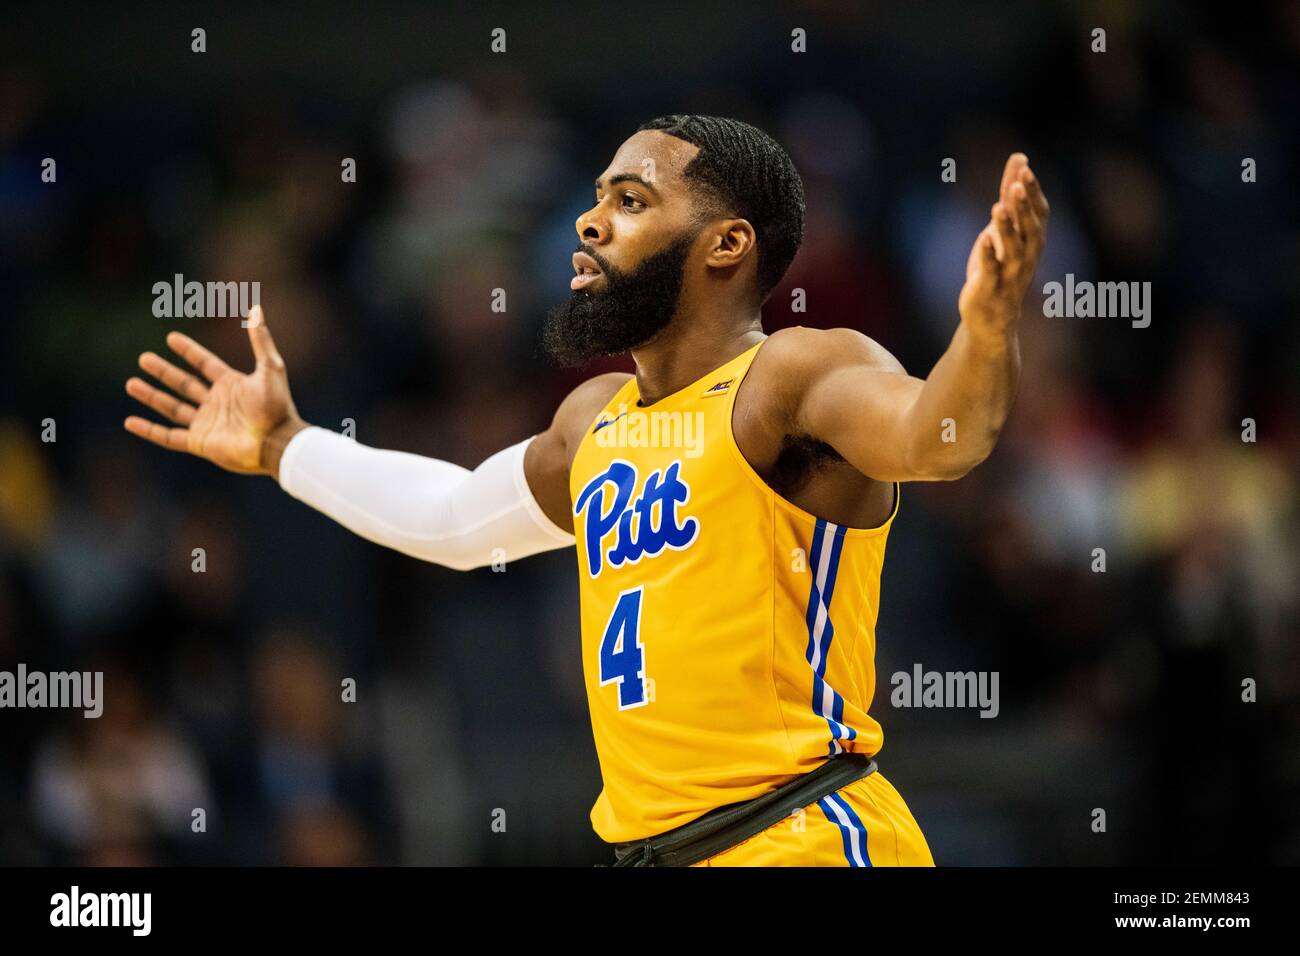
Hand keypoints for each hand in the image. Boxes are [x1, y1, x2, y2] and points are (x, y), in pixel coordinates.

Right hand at [124, 305, 306, 477]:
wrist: (277, 442)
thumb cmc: (276, 406)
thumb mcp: (271, 367)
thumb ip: (261, 340)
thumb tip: (256, 308)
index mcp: (232, 385)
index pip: (205, 364)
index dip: (189, 351)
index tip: (171, 337)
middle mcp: (217, 403)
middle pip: (185, 384)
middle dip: (164, 372)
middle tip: (143, 358)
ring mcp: (207, 423)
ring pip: (173, 408)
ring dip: (152, 396)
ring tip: (131, 383)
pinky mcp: (200, 443)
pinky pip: (169, 437)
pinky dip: (149, 431)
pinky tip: (130, 421)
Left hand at [958, 153, 1049, 341]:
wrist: (991, 317)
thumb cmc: (1000, 267)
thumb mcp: (1004, 228)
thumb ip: (1011, 195)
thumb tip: (1020, 158)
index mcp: (1033, 242)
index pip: (1039, 213)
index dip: (1033, 192)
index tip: (1025, 169)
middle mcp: (1027, 256)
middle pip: (1030, 228)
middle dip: (1024, 206)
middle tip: (1017, 183)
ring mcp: (1010, 274)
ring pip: (1013, 249)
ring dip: (1006, 227)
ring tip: (997, 206)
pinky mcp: (990, 288)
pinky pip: (992, 271)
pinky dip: (989, 255)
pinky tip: (984, 240)